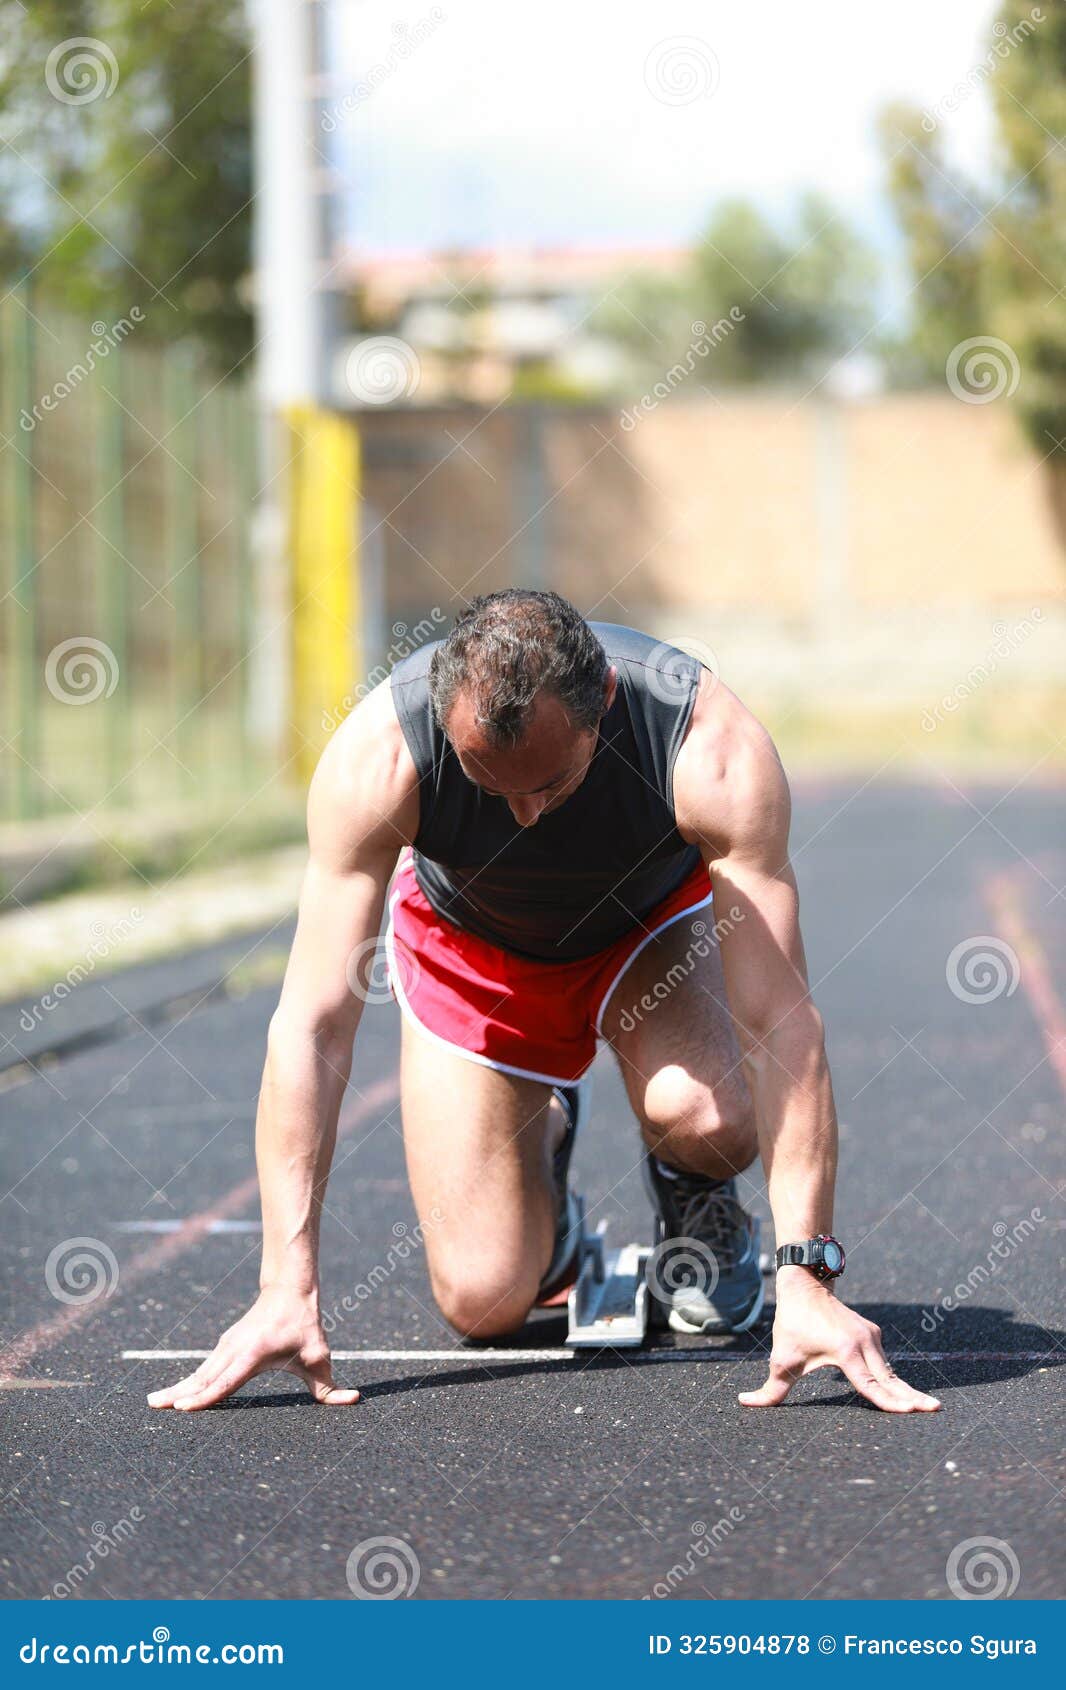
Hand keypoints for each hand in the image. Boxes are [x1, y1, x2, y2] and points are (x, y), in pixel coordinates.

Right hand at [146, 1285, 359, 1411]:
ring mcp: (226, 1348)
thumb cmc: (304, 1327)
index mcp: (253, 1355)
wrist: (288, 1291)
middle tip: (154, 1406)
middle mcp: (234, 1350)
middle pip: (203, 1378)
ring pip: (199, 1373)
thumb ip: (331, 1386)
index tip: (185, 1407)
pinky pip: (203, 1370)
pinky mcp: (224, 1348)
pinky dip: (187, 1382)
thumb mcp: (319, 1356)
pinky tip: (173, 1394)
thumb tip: (352, 1401)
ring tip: (153, 1403)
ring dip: (177, 1389)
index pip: (227, 1380)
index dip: (207, 1395)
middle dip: (180, 1394)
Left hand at [739, 1271, 941, 1413]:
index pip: (871, 1384)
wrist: (805, 1285)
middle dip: (913, 1398)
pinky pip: (883, 1362)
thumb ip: (769, 1389)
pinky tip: (905, 1394)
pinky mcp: (873, 1334)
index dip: (890, 1401)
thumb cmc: (793, 1325)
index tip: (912, 1411)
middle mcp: (865, 1343)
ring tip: (928, 1407)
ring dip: (905, 1390)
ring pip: (890, 1371)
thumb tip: (743, 1403)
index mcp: (846, 1351)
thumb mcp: (782, 1359)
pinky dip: (892, 1379)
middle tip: (936, 1410)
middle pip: (891, 1379)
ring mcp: (872, 1337)